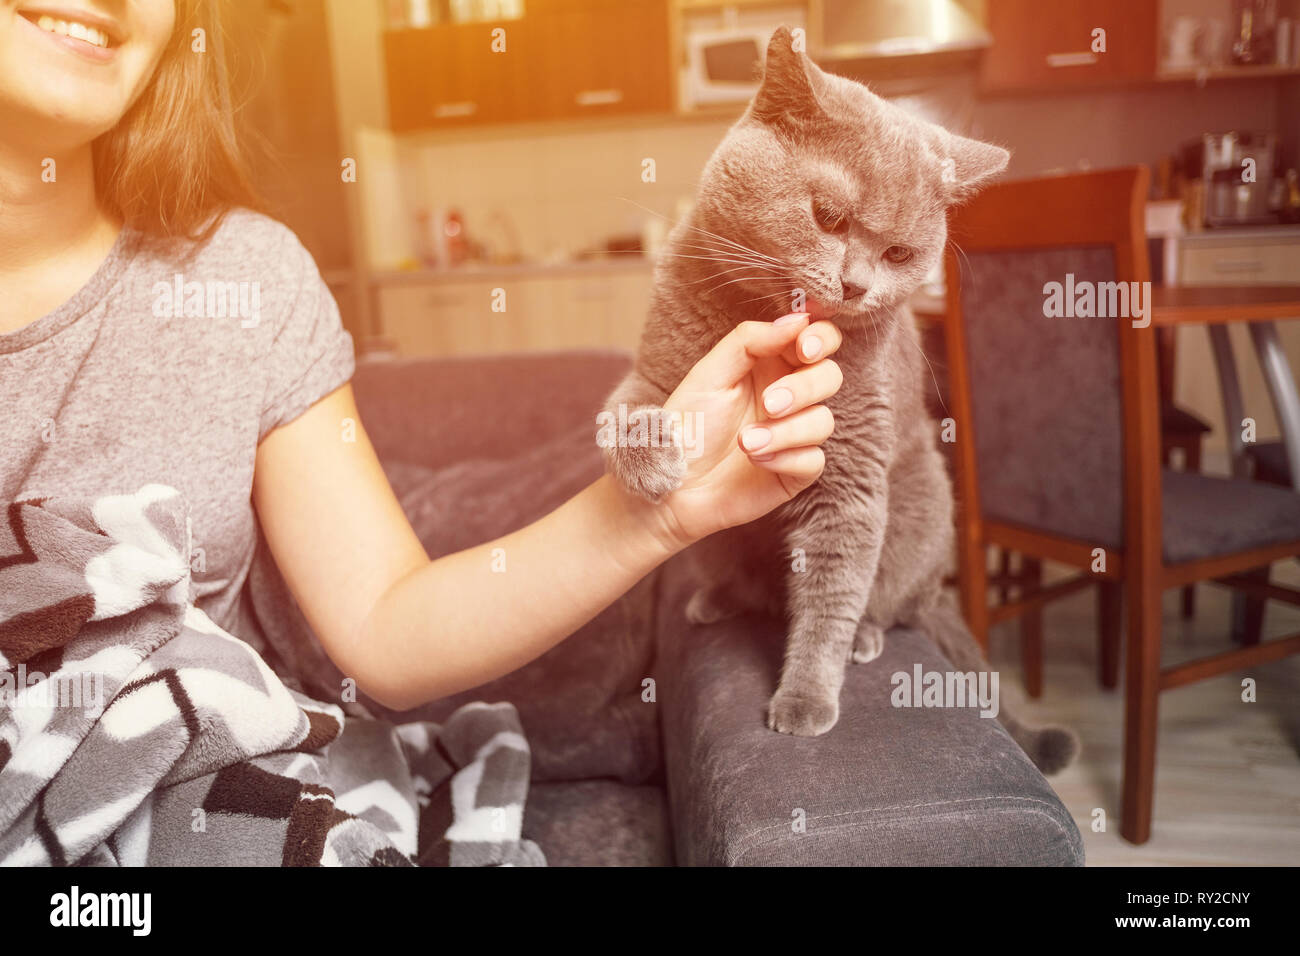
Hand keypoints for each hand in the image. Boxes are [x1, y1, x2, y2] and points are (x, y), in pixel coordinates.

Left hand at [657, 312, 842, 545]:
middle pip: (830, 376)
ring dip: (786, 431)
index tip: (805, 349)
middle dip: (804, 388)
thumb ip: (751, 340)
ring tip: (746, 442)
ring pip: (823, 421)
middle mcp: (789, 396)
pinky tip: (755, 460)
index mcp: (770, 364)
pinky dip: (786, 457)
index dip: (822, 338)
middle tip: (769, 404)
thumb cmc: (687, 425)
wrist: (672, 483)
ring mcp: (795, 434)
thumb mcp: (710, 373)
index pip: (818, 339)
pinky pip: (814, 459)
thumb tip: (798, 319)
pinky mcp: (796, 470)